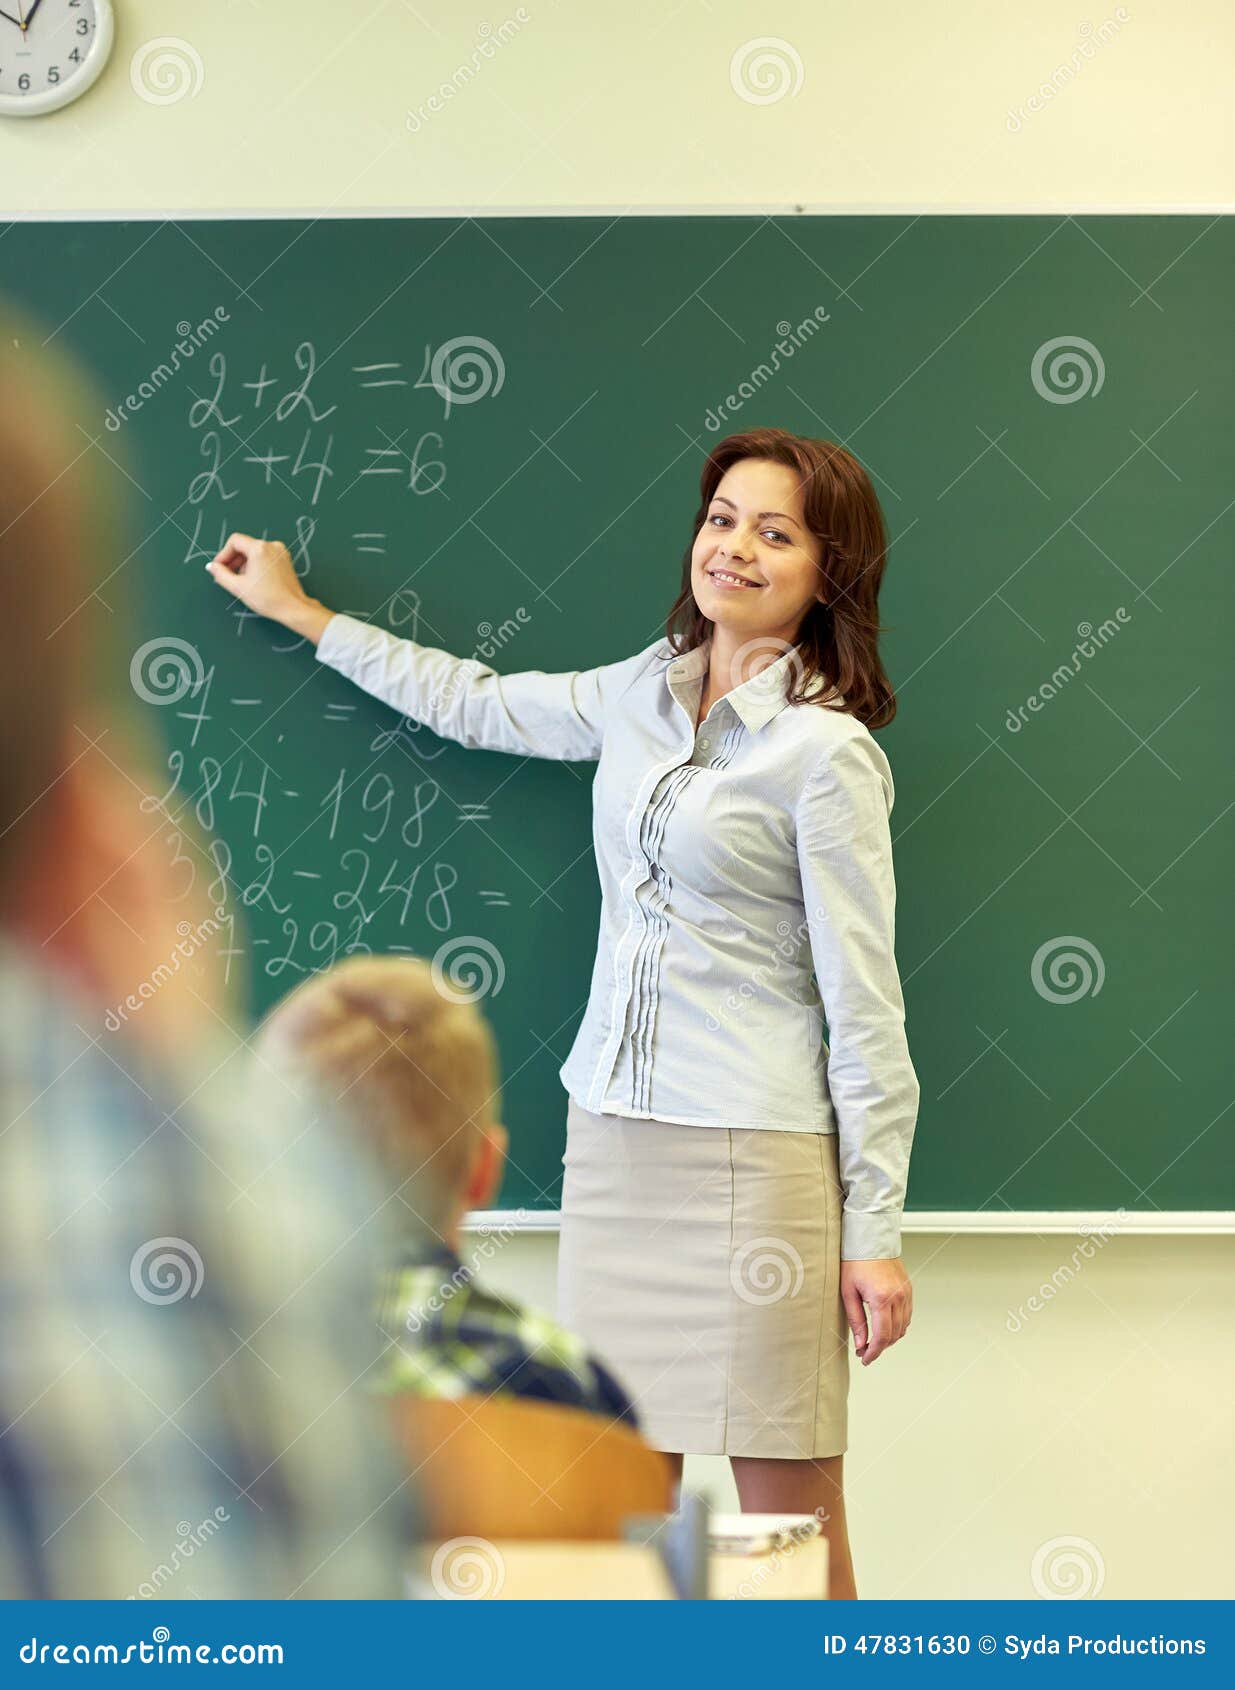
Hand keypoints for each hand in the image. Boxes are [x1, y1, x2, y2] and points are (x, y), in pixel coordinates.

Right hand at [205, 532, 331, 641]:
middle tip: (226, 575)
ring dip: (243, 563)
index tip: (219, 567)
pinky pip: (264, 557)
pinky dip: (255, 565)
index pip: (234, 541)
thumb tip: (212, 566)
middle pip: (245, 546)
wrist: (293, 608)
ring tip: (240, 580)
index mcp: (259, 548)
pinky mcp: (285, 560)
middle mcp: (271, 545)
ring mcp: (280, 552)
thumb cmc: (268, 598)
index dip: (223, 554)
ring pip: (254, 552)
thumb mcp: (238, 587)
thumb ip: (220, 574)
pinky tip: (253, 580)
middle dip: (233, 560)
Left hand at [841, 1256, 912, 1364]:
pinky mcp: (908, 1290)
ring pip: (903, 1327)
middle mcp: (898, 1297)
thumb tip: (861, 1343)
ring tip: (873, 1339)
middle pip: (894, 1335)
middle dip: (880, 1347)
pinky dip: (897, 1325)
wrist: (869, 1239)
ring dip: (890, 1337)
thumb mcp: (848, 1292)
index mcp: (882, 1298)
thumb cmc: (855, 1261)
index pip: (882, 1336)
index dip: (874, 1352)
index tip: (865, 1359)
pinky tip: (884, 1325)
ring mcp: (905, 1293)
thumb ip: (856, 1320)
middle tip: (865, 1350)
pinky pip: (907, 1315)